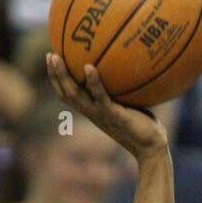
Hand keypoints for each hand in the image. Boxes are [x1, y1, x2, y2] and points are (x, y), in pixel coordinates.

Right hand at [46, 55, 167, 161]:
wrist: (151, 148)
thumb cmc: (142, 125)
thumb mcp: (127, 105)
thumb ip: (121, 90)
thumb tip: (123, 66)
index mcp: (93, 110)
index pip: (69, 95)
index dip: (57, 79)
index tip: (52, 59)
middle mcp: (93, 113)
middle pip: (66, 94)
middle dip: (55, 75)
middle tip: (50, 54)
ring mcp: (102, 115)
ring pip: (75, 95)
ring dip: (64, 76)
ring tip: (58, 58)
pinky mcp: (114, 116)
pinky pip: (100, 97)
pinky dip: (93, 82)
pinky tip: (88, 66)